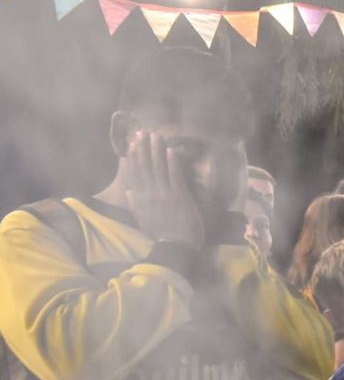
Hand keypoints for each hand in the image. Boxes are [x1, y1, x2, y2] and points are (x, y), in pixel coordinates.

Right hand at [125, 131, 204, 247]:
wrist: (175, 247)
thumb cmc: (161, 234)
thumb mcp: (143, 220)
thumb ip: (135, 205)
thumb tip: (128, 192)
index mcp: (140, 200)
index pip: (135, 174)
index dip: (134, 157)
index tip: (133, 143)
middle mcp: (150, 194)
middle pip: (145, 167)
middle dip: (144, 149)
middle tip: (143, 132)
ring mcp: (164, 195)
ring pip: (158, 169)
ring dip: (157, 151)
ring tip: (155, 136)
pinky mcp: (179, 197)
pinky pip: (174, 177)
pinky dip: (172, 164)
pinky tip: (170, 151)